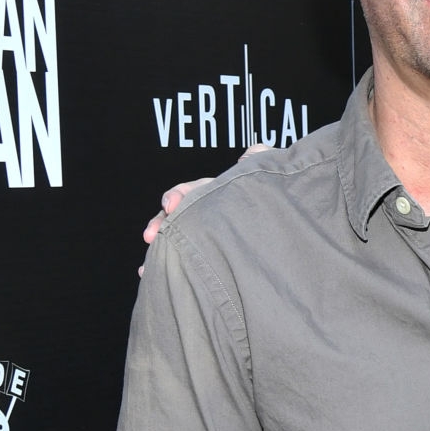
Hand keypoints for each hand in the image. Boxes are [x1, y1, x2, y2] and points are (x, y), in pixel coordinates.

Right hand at [139, 144, 267, 269]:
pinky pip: (183, 261)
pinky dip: (166, 268)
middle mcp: (206, 214)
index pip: (192, 191)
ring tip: (147, 266)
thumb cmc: (272, 197)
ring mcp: (205, 235)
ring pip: (176, 240)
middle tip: (150, 236)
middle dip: (161, 225)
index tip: (171, 205)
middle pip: (177, 218)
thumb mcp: (266, 174)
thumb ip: (259, 158)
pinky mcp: (207, 256)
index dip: (179, 196)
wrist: (282, 229)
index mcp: (216, 194)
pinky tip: (150, 274)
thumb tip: (247, 156)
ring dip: (159, 250)